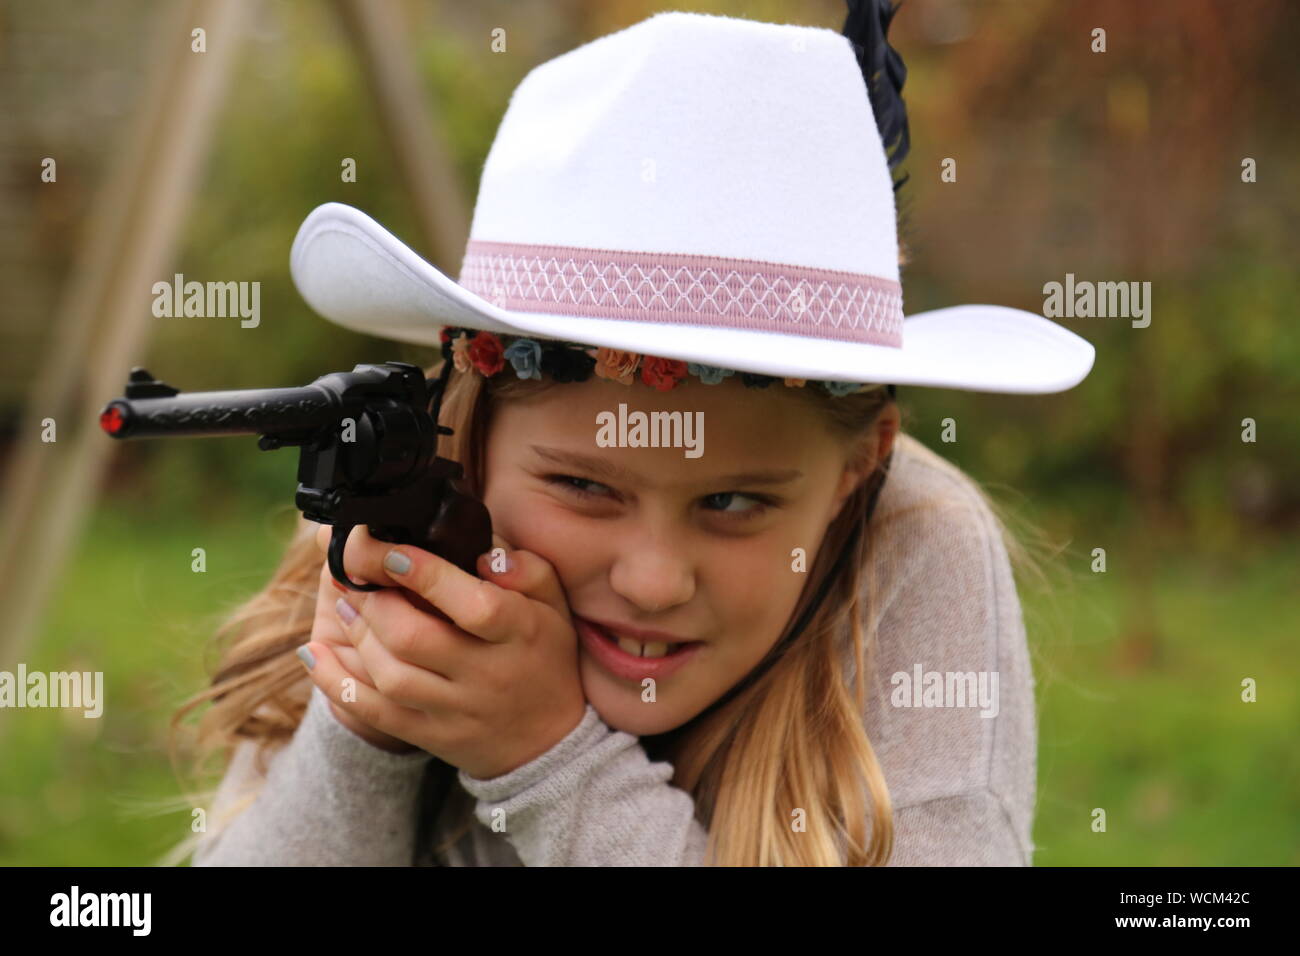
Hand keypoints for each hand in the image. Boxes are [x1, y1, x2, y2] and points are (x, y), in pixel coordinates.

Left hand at [300, 526, 585, 779]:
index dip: (427, 576)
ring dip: (356, 635)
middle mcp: (487, 674)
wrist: (547, 741)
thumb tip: (485, 553)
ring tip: (344, 604)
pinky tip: (313, 655)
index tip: (392, 553)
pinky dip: (337, 684)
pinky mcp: (431, 735)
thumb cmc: (543, 655)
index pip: (472, 605)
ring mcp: (456, 710)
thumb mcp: (553, 606)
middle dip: (375, 601)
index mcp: (520, 633)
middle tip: (355, 574)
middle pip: (416, 639)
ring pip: (391, 676)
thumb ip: (527, 571)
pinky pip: (374, 714)